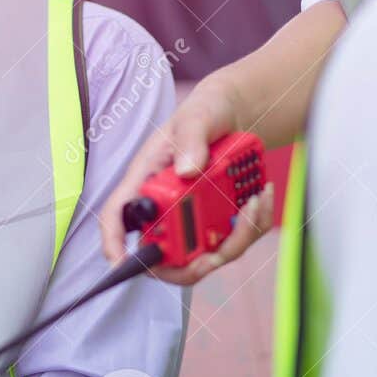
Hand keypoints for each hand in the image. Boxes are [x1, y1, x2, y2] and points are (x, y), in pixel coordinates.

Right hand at [100, 72, 274, 285]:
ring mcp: (193, 218)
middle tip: (217, 254)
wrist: (234, 115)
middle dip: (193, 263)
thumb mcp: (196, 117)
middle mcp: (167, 207)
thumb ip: (190, 139)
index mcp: (148, 181)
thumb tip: (187, 170)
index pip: (118, 215)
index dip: (113, 243)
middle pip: (164, 256)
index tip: (120, 261)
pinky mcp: (220, 222)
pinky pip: (238, 240)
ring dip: (236, 239)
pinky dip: (255, 224)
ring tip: (255, 203)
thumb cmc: (204, 113)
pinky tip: (263, 196)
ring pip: (206, 256)